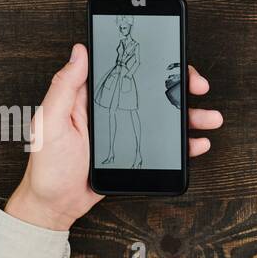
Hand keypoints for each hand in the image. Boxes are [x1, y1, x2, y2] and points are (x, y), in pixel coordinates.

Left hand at [6, 44, 223, 231]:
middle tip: (198, 86)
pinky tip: (197, 142)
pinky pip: (165, 142)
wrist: (55, 205)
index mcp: (92, 96)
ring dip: (191, 114)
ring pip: (165, 115)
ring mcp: (126, 129)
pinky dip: (185, 142)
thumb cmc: (47, 166)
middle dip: (181, 85)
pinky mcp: (135, 149)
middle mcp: (112, 108)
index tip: (173, 60)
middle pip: (154, 89)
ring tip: (210, 118)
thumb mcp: (51, 122)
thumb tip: (80, 52)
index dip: (153, 61)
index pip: (127, 68)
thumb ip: (64, 87)